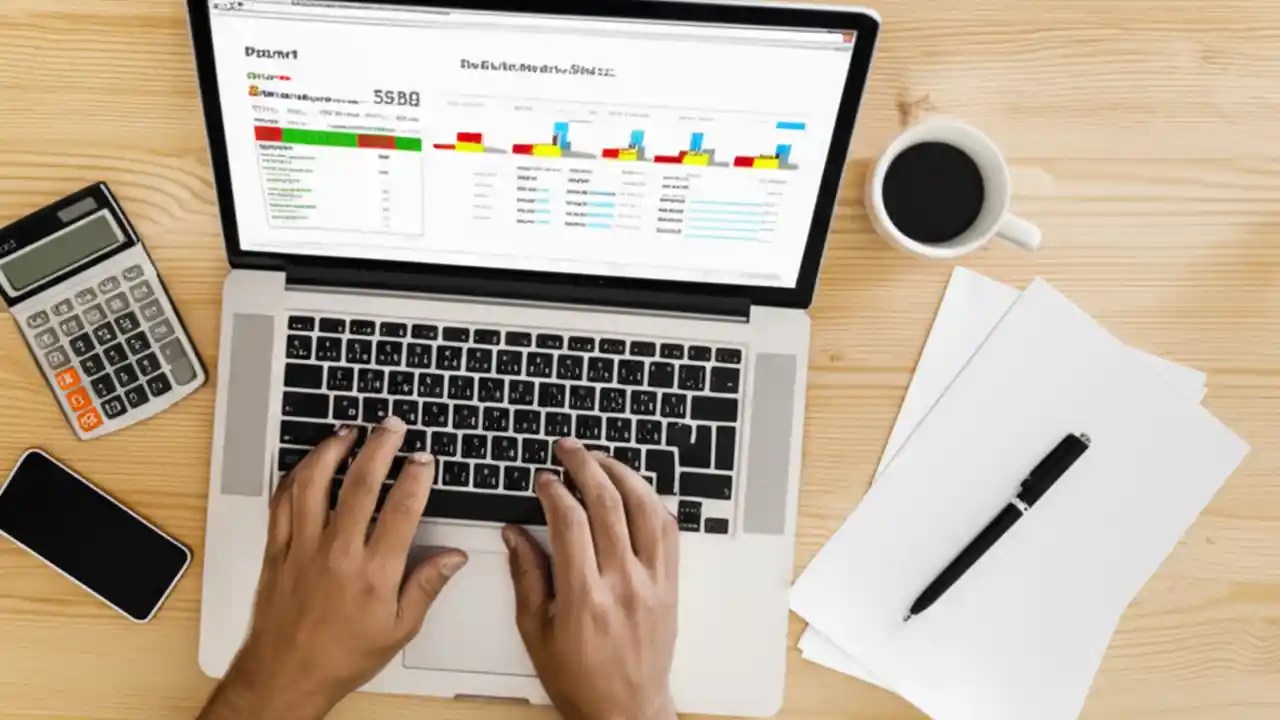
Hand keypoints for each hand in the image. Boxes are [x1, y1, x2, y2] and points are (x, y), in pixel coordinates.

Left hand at [200, 417, 467, 719]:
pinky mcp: (277, 550)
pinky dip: (296, 476)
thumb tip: (453, 558)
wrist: (286, 676)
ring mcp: (303, 548)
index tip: (423, 459)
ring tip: (348, 432)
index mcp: (374, 573)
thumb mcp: (399, 630)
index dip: (416, 477)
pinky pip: (282, 502)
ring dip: (332, 450)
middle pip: (360, 484)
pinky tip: (309, 463)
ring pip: (314, 484)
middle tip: (391, 426)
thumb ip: (427, 586)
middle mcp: (337, 553)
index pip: (401, 509)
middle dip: (380, 447)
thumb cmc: (341, 657)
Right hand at [504, 438, 679, 719]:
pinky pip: (668, 531)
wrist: (626, 711)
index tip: (543, 479)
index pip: (571, 523)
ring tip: (601, 458)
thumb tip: (514, 532)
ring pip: (645, 508)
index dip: (555, 491)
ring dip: (623, 474)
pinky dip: (652, 501)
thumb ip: (526, 577)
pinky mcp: (671, 584)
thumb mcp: (536, 633)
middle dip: (585, 466)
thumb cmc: (579, 679)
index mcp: (585, 598)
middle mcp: (624, 584)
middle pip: (609, 504)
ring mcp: (653, 582)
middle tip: (568, 449)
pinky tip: (635, 489)